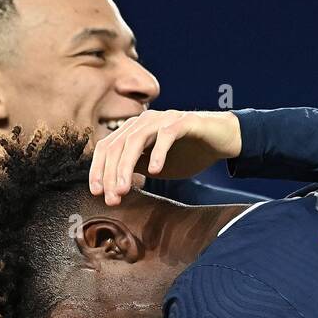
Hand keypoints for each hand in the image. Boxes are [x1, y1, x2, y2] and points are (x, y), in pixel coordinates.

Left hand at [89, 109, 242, 204]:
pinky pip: (166, 135)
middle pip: (117, 146)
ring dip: (126, 166)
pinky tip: (155, 171)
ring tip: (124, 189)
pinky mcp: (184, 121)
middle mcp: (144, 121)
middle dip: (110, 174)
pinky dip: (158, 153)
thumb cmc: (187, 152)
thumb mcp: (154, 165)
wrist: (220, 140)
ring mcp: (163, 119)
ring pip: (135, 140)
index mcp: (134, 130)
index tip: (97, 193)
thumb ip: (134, 168)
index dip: (98, 170)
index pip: (107, 148)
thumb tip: (110, 185)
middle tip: (112, 198)